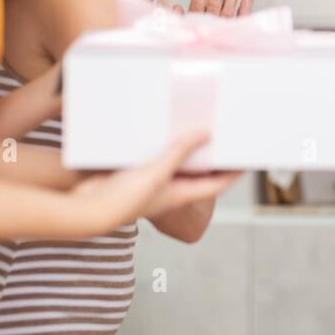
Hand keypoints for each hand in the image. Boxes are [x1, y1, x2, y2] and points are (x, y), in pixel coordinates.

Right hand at [69, 132, 242, 230]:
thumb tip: (207, 133)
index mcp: (180, 194)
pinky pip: (152, 157)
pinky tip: (159, 130)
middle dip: (210, 157)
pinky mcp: (131, 174)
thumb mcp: (158, 172)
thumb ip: (181, 152)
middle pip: (197, 174)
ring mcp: (149, 183)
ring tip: (195, 126)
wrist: (86, 208)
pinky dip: (159, 145)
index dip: (234, 173)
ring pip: (174, 164)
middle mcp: (168, 190)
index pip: (216, 185)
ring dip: (184, 149)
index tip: (248, 159)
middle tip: (222, 136)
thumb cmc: (124, 198)